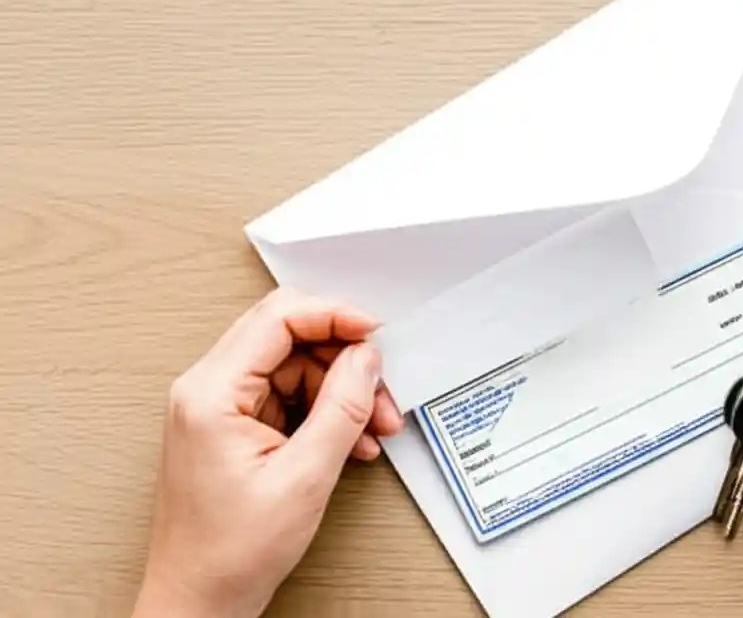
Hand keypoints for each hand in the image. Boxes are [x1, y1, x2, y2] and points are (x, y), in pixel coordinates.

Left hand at [133, 288, 403, 617]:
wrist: (201, 602)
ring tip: (371, 429)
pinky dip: (325, 413)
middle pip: (288, 337)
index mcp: (211, 393)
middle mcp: (208, 391)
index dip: (334, 316)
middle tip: (379, 388)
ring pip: (295, 368)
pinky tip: (349, 441)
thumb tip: (365, 360)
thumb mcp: (305, 476)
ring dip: (341, 392)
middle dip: (344, 359)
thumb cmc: (230, 553)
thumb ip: (342, 408)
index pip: (278, 319)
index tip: (374, 333)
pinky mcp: (233, 428)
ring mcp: (219, 409)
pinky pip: (289, 397)